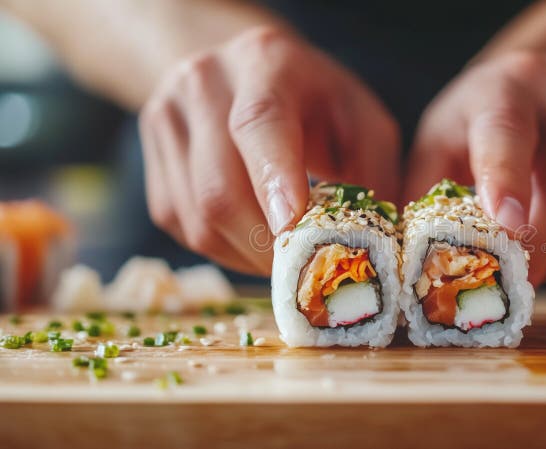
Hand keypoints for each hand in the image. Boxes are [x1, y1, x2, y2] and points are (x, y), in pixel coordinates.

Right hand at [139, 27, 399, 274]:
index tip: (291, 227)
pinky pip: (183, 227)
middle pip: (220, 186)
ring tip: (285, 259)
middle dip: (267, 245)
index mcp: (266, 60)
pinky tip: (255, 242)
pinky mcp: (151, 160)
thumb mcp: (362, 121)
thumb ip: (371, 174)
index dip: (273, 179)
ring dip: (246, 255)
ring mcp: (166, 119)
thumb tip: (367, 246)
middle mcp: (204, 82)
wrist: (245, 71)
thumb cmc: (318, 103)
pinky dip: (224, 250)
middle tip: (305, 271)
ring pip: (197, 217)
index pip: (260, 121)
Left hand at [406, 52, 545, 284]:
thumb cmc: (483, 123)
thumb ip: (426, 196)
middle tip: (512, 287)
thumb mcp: (440, 143)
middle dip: (539, 252)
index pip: (507, 133)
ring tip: (533, 253)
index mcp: (506, 84)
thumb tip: (414, 265)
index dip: (506, 181)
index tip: (506, 228)